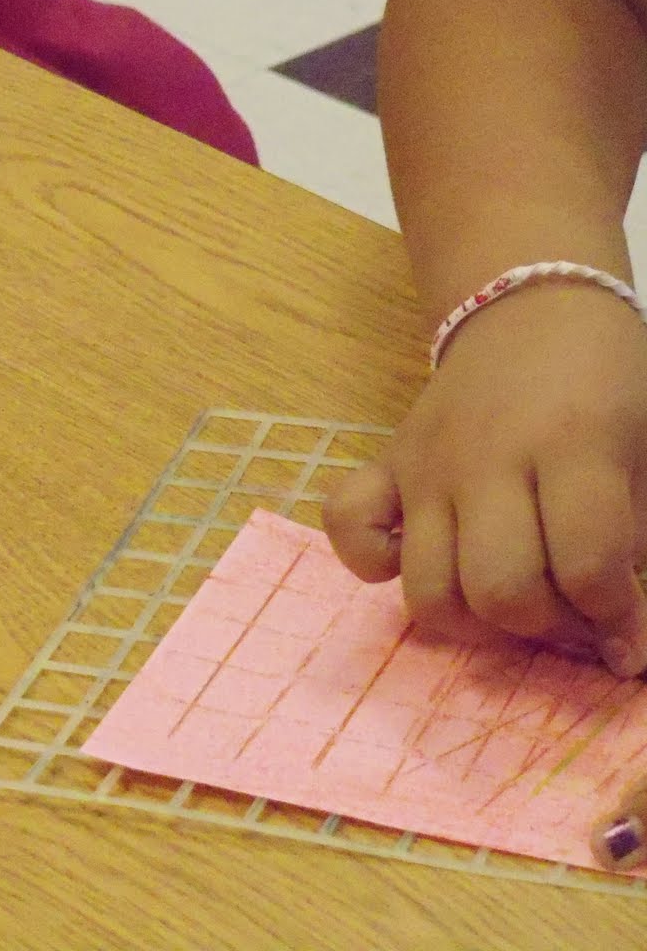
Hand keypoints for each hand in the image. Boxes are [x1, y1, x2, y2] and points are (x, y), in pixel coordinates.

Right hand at [323, 284, 646, 675]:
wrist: (531, 310)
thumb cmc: (606, 383)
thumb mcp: (645, 455)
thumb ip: (636, 545)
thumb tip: (624, 652)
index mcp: (571, 444)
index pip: (587, 567)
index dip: (618, 617)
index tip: (627, 623)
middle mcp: (485, 460)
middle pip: (500, 591)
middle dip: (547, 625)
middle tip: (571, 609)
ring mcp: (423, 467)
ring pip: (430, 589)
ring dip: (475, 620)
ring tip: (509, 599)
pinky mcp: (384, 467)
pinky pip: (346, 527)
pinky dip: (372, 563)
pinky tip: (422, 561)